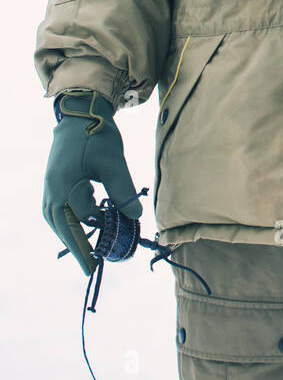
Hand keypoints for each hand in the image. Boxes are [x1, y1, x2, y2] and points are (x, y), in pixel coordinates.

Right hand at [43, 90, 141, 276]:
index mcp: (63, 188)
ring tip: (92, 246)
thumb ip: (123, 190)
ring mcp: (51, 187)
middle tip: (93, 263)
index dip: (85, 248)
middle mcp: (51, 191)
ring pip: (60, 219)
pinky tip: (90, 220)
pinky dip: (74, 218)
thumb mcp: (113, 162)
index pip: (74, 227)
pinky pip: (61, 209)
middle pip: (63, 227)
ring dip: (75, 232)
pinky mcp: (55, 182)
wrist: (81, 111)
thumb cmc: (97, 135)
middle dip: (78, 245)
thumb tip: (134, 217)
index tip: (93, 268)